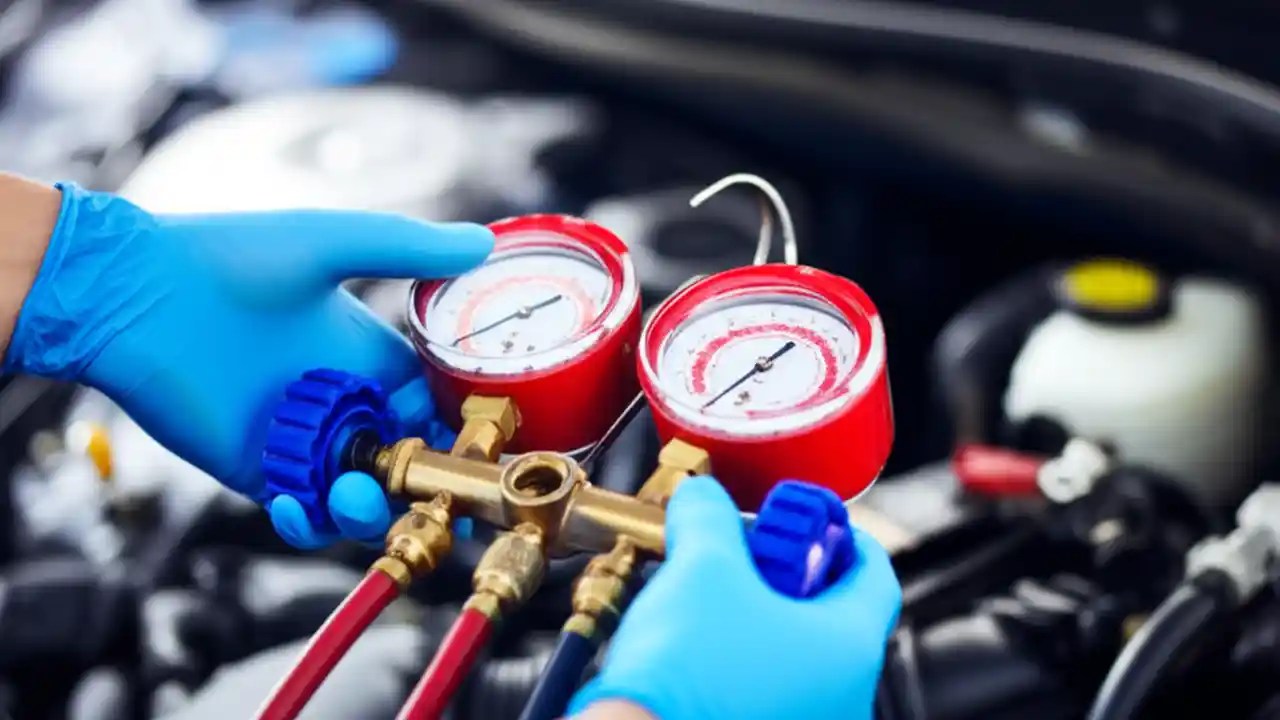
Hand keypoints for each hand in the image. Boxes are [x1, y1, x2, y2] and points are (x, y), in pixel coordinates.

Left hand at [3, 183, 492, 546]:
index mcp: (367, 356)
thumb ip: (407, 250)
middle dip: (424, 486)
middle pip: (404, 463)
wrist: (134, 292)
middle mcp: (342, 403)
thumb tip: (485, 243)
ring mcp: (301, 441)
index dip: (458, 431)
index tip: (480, 452)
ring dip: (368, 511)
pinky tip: (294, 502)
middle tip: (437, 500)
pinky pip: (300, 513)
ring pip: (359, 499)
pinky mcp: (256, 470)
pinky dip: (306, 521)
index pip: (432, 405)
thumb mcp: (331, 244)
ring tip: (353, 497)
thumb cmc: (232, 257)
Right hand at [569, 477, 901, 719]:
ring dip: (751, 615)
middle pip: (827, 611)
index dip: (842, 534)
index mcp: (849, 648)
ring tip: (704, 596)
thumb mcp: (701, 568)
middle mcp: (841, 695)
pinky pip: (761, 686)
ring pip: (789, 652)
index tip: (812, 519)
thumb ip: (709, 516)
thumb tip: (703, 498)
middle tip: (743, 551)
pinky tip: (692, 644)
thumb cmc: (688, 679)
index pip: (874, 574)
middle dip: (782, 573)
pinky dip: (735, 657)